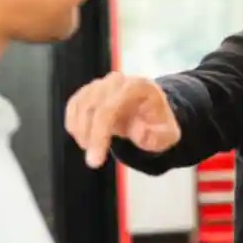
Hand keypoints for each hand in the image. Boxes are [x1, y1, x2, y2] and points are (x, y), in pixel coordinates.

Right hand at [64, 72, 180, 167]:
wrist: (149, 110)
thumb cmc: (158, 122)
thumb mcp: (168, 135)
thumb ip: (158, 137)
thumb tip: (141, 135)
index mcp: (138, 87)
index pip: (109, 108)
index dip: (99, 134)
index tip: (95, 159)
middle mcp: (117, 81)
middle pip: (92, 106)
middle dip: (88, 136)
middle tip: (93, 161)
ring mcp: (101, 84)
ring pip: (79, 106)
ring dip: (80, 132)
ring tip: (93, 150)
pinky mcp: (89, 91)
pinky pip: (74, 106)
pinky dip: (74, 125)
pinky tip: (85, 140)